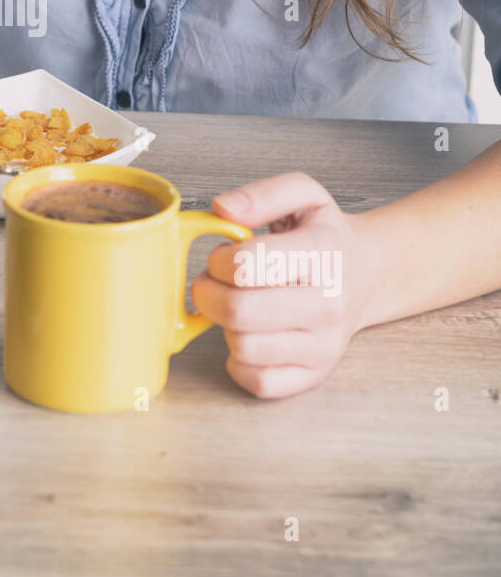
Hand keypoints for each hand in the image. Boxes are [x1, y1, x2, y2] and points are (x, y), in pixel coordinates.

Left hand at [191, 172, 376, 398]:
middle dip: (209, 293)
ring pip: (243, 347)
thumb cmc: (325, 236)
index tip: (222, 256)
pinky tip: (249, 334)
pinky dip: (240, 360)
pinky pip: (257, 382)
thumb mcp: (304, 195)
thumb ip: (262, 194)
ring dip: (224, 325)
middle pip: (239, 311)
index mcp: (323, 255)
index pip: (247, 265)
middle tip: (214, 282)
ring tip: (236, 304)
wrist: (366, 275)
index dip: (217, 259)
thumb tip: (223, 208)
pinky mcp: (314, 375)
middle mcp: (328, 305)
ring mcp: (324, 346)